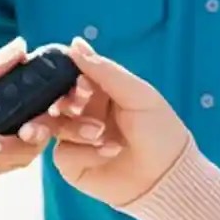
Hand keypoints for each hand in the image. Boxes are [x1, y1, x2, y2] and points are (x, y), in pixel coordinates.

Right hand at [38, 37, 191, 207]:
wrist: (167, 177)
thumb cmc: (158, 129)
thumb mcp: (136, 94)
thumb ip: (104, 70)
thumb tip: (74, 43)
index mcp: (99, 90)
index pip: (70, 75)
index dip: (67, 77)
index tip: (80, 84)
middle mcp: (84, 111)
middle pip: (54, 100)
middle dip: (61, 102)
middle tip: (74, 106)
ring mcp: (76, 137)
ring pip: (52, 125)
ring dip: (75, 127)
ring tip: (98, 133)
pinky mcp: (73, 164)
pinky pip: (62, 153)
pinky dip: (84, 151)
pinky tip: (108, 152)